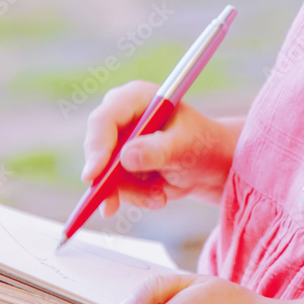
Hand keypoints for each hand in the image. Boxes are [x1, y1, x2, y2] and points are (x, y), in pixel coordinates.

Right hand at [82, 80, 242, 214]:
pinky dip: (134, 196)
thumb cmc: (202, 144)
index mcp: (136, 98)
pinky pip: (114, 186)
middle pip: (96, 146)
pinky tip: (158, 194)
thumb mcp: (185, 147)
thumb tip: (126, 158)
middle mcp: (122, 116)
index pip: (104, 119)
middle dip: (107, 178)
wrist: (210, 163)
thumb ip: (157, 151)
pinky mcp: (119, 163)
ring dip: (131, 192)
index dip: (96, 146)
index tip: (94, 175)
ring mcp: (119, 140)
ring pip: (104, 174)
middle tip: (111, 206)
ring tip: (161, 195)